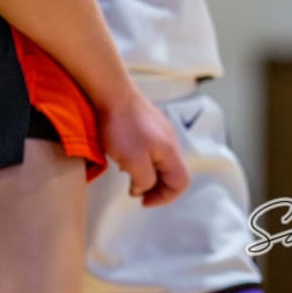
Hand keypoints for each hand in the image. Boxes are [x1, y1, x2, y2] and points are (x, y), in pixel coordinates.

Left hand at [99, 89, 188, 207]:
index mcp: (170, 152)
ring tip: (126, 171)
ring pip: (158, 160)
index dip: (164, 197)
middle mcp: (169, 141)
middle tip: (134, 190)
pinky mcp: (145, 122)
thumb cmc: (122, 126)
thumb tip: (143, 189)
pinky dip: (138, 157)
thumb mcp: (133, 162)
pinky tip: (121, 153)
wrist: (110, 90)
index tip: (143, 201)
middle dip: (154, 186)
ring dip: (144, 171)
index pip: (181, 183)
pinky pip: (148, 147)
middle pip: (171, 172)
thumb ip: (144, 181)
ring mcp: (158, 130)